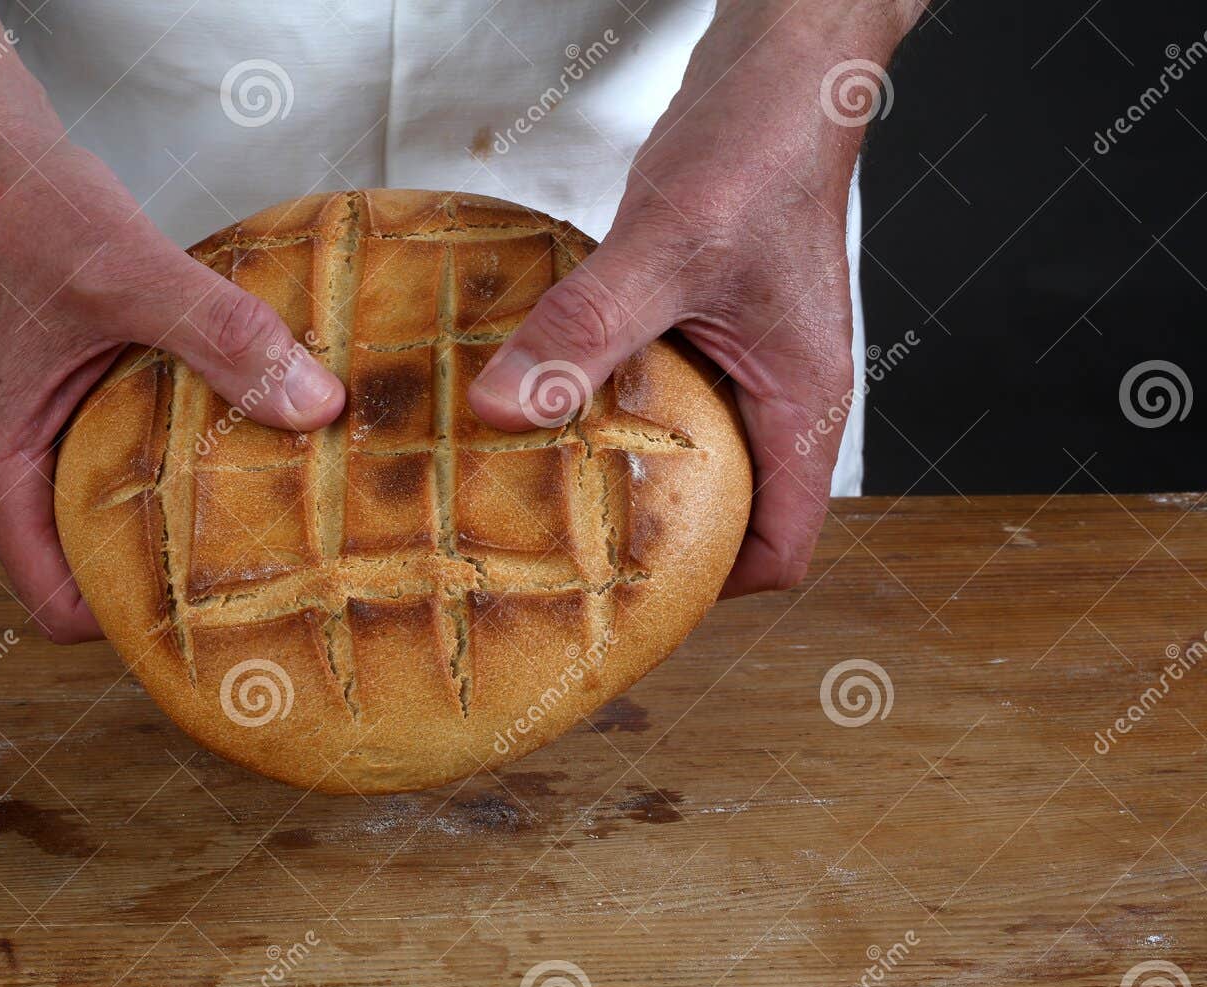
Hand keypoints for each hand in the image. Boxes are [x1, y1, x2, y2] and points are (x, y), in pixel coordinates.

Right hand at [0, 123, 344, 642]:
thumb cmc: (16, 207)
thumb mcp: (129, 275)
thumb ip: (221, 339)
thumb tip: (316, 405)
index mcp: (3, 469)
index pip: (60, 605)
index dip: (134, 623)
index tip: (219, 617)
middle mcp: (19, 466)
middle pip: (97, 567)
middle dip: (177, 576)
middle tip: (271, 576)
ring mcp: (45, 432)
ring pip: (117, 508)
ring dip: (185, 511)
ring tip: (273, 517)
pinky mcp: (74, 395)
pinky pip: (129, 450)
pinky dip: (180, 452)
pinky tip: (248, 433)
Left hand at [468, 0, 919, 597]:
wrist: (780, 63)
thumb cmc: (763, 146)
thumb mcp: (667, 248)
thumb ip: (586, 332)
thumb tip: (504, 407)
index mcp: (802, 404)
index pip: (782, 548)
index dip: (715, 590)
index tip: (634, 602)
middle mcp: (778, 394)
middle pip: (728, 514)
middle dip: (653, 544)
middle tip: (563, 560)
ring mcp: (742, 359)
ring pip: (689, 455)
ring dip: (623, 475)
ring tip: (540, 497)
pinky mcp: (702, 321)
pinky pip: (658, 392)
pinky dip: (607, 407)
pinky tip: (542, 400)